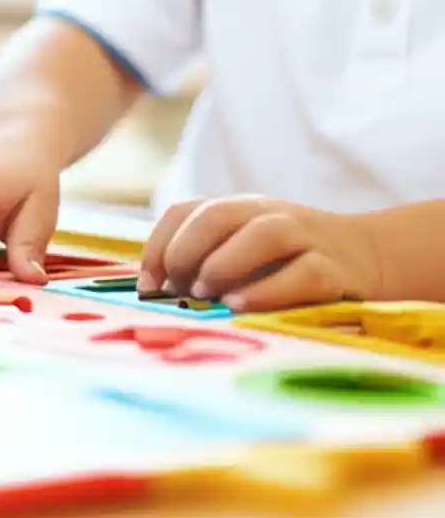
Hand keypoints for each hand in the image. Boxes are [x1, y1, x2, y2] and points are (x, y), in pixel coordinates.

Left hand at [138, 196, 382, 311]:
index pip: (185, 211)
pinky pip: (305, 273)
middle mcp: (269, 214)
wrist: (369, 257)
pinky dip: (269, 291)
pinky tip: (240, 307)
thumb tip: (156, 295)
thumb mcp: (242, 254)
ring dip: (224, 263)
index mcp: (238, 209)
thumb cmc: (286, 264)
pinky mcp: (338, 269)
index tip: (148, 287)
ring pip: (264, 234)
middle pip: (219, 214)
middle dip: (186, 251)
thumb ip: (202, 265)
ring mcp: (307, 237)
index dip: (158, 246)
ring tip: (203, 295)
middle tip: (176, 290)